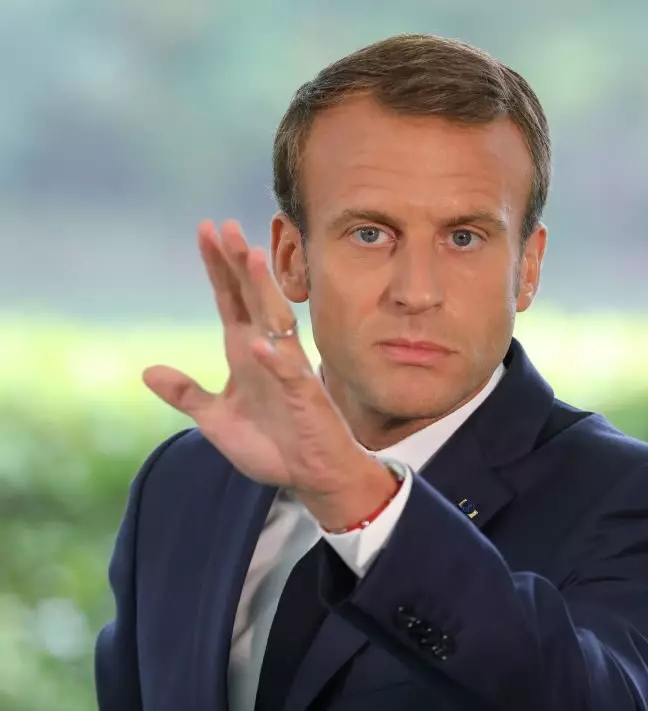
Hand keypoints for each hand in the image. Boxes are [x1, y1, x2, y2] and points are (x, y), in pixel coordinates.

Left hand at [143, 220, 380, 504]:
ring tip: (251, 258)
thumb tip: (147, 371)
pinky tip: (262, 345)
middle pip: (252, 298)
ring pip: (275, 322)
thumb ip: (186, 393)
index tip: (206, 230)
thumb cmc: (272, 444)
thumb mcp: (216, 419)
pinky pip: (289, 374)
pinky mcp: (305, 398)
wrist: (311, 474)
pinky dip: (276, 360)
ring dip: (263, 291)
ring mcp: (288, 371)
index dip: (217, 267)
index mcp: (244, 352)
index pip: (229, 300)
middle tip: (226, 225)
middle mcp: (267, 351)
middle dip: (238, 262)